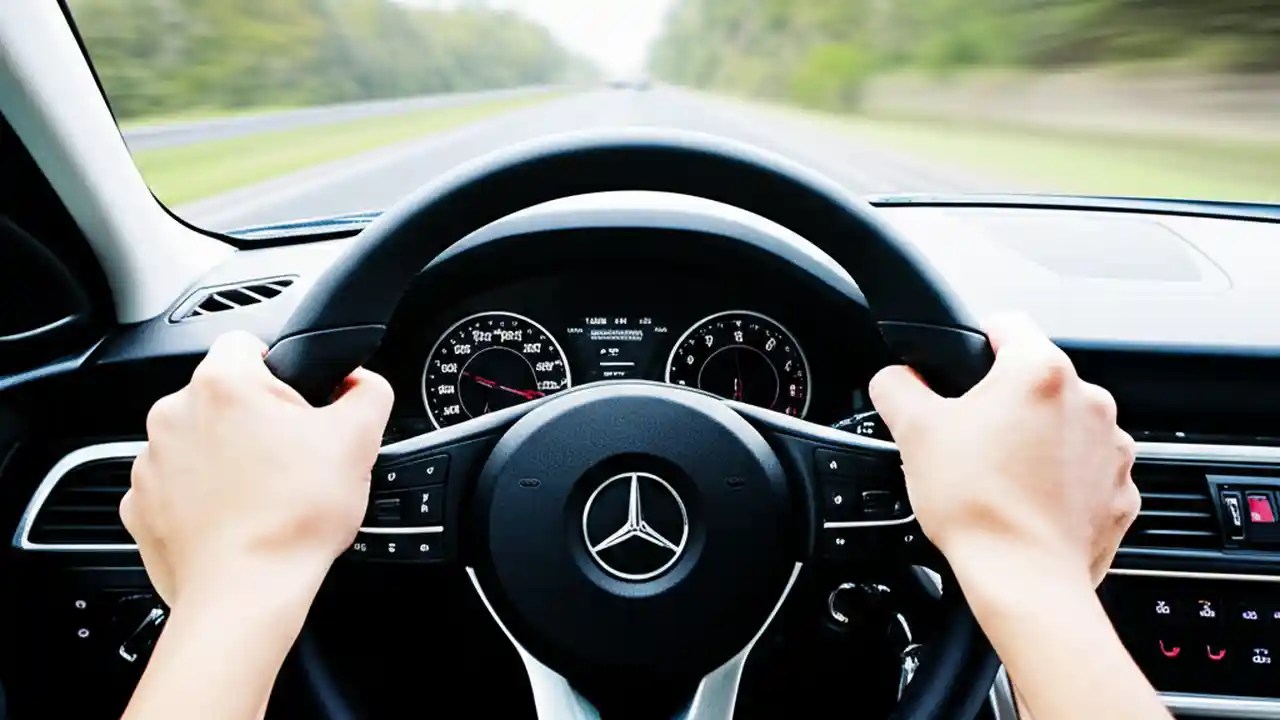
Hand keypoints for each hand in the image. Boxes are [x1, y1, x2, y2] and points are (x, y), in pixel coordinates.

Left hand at [120, 331, 393, 609]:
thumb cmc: (294, 519)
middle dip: (255, 420)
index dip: (281, 371)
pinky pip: (175, 487)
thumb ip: (368, 391)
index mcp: (224, 384)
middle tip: (291, 459)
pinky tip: (236, 518)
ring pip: (197, 442)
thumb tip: (361, 382)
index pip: (248, 342)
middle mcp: (173, 414)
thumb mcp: (359, 440)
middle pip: (222, 396)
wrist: (247, 593)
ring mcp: (149, 462)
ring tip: (264, 495)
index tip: (298, 406)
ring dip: (226, 458)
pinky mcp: (140, 506)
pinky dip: (201, 498)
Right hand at [869, 313, 1138, 591]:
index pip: (1007, 324)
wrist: (1024, 579)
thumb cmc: (978, 506)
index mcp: (1039, 371)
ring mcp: (1112, 447)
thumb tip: (896, 378)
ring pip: (1063, 425)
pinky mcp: (1121, 490)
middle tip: (970, 438)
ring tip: (1000, 476)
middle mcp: (1088, 400)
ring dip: (1036, 439)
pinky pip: (1085, 470)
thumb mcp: (913, 432)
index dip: (977, 340)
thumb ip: (897, 387)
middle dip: (1004, 402)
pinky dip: (1060, 480)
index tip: (963, 367)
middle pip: (1036, 380)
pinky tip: (1028, 502)